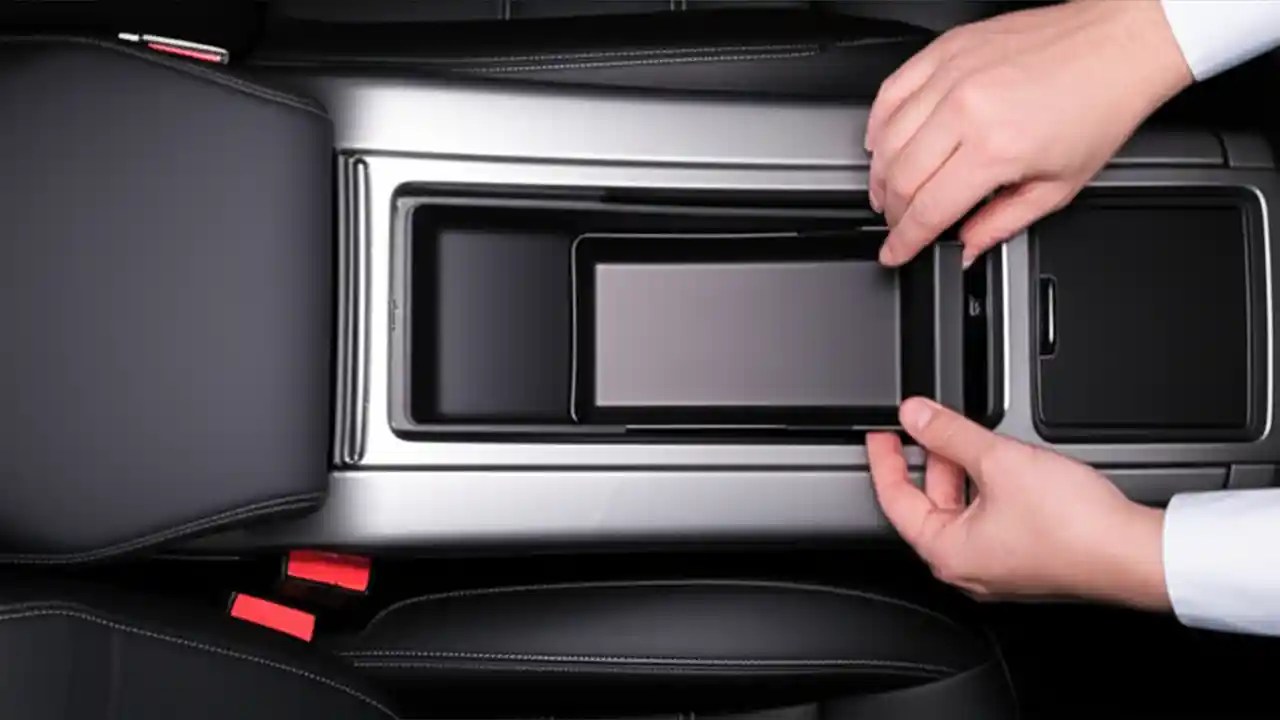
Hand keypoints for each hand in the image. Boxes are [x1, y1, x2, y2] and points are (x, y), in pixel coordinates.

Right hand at [866, 0, 1192, 267]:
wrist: (1118, 44)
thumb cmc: (1100, 104)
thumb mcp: (1060, 186)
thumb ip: (1003, 224)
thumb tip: (968, 247)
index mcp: (995, 148)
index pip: (928, 210)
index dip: (905, 241)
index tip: (895, 252)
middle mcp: (966, 108)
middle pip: (900, 178)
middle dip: (892, 214)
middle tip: (898, 225)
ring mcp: (952, 74)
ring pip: (888, 138)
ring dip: (880, 175)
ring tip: (886, 191)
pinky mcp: (947, 49)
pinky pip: (891, 91)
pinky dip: (879, 123)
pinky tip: (882, 141)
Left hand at [868, 397, 1169, 611]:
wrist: (1134, 553)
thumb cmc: (1074, 527)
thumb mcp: (999, 460)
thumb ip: (950, 433)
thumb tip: (916, 415)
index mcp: (947, 552)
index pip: (894, 500)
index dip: (884, 460)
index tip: (880, 434)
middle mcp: (968, 567)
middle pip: (928, 504)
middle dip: (928, 460)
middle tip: (924, 425)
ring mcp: (998, 566)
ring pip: (962, 510)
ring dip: (960, 471)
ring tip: (964, 436)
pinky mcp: (1026, 558)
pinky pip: (990, 519)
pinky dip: (986, 488)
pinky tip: (1000, 463)